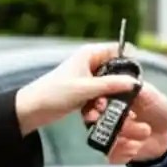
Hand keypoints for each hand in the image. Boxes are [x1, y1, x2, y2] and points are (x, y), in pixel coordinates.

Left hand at [14, 43, 149, 137]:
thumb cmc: (54, 93)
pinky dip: (97, 108)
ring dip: (106, 102)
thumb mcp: (85, 89)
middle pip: (116, 72)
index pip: (119, 50)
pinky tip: (89, 116)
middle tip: (116, 101)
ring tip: (96, 111)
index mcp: (90, 54)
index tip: (134, 80)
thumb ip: (111, 85)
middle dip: (117, 89)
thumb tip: (135, 83)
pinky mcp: (84, 93)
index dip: (129, 64)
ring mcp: (87, 79)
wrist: (31, 110)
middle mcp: (90, 63)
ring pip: (109, 89)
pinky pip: (99, 99)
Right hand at [81, 50, 166, 164]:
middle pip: (93, 122)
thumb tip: (119, 81)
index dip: (96, 103)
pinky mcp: (116, 152)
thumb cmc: (157, 106)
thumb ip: (132, 87)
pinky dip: (124, 152)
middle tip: (116, 123)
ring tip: (145, 131)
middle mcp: (105, 119)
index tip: (102, 105)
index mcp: (109, 100)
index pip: (94, 101)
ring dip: (123, 137)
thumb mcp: (148, 92)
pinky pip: (112, 156)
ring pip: (104, 139)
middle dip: (104, 123)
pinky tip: (136, 146)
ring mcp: (109, 136)